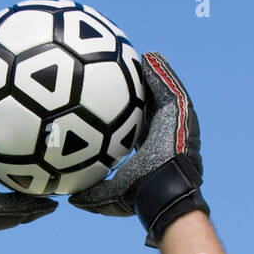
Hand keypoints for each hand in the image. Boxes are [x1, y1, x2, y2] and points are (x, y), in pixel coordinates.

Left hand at [68, 52, 210, 245]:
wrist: (163, 192)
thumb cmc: (140, 196)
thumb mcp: (109, 195)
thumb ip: (92, 193)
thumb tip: (69, 198)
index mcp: (149, 148)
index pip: (135, 126)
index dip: (124, 115)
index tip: (109, 102)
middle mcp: (163, 133)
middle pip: (150, 105)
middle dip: (138, 88)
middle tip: (122, 70)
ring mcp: (176, 122)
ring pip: (163, 91)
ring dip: (152, 74)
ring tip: (139, 56)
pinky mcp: (184, 113)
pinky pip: (172, 86)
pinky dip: (162, 71)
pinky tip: (150, 57)